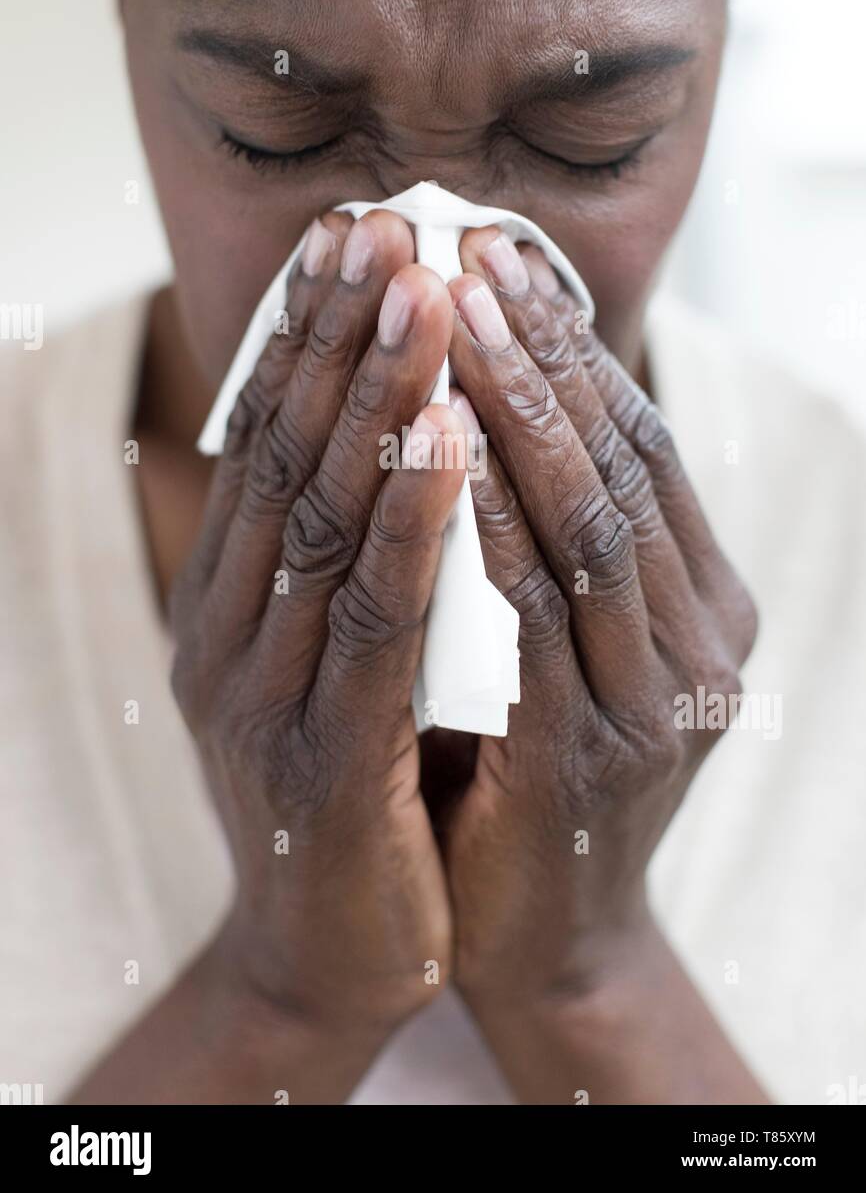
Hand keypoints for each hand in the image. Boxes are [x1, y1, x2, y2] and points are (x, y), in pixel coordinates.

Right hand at [170, 209, 465, 1036]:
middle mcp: (223, 633)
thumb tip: (393, 436)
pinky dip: (410, 520)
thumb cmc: (349, 789)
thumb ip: (345, 564)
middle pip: (279, 458)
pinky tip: (446, 439)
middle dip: (333, 339)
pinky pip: (373, 618)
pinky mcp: (323, 755)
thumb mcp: (331, 658)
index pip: (259, 446)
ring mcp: (261, 694)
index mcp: (222, 603)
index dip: (301, 340)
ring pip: (318, 519)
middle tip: (380, 231)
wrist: (326, 957)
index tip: (347, 244)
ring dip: (371, 401)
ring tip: (419, 299)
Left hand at [430, 226, 757, 1013]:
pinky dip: (487, 520)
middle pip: (622, 462)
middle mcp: (702, 641)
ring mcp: (660, 702)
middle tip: (467, 254)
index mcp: (706, 603)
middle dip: (541, 351)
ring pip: (589, 521)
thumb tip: (492, 400)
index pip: (642, 445)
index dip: (574, 347)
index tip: (498, 259)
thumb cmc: (536, 767)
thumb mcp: (566, 640)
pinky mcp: (593, 757)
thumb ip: (557, 543)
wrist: (543, 937)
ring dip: (516, 410)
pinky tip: (437, 444)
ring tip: (446, 318)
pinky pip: (535, 613)